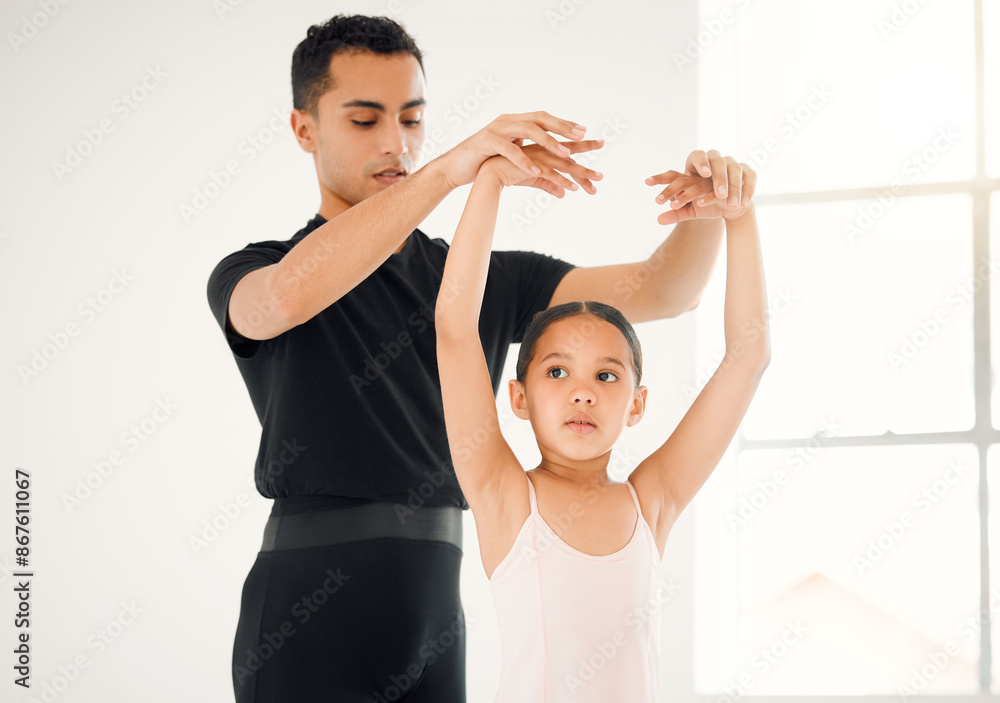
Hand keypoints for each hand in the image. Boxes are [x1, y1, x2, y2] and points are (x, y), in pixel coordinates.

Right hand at [440, 111, 595, 189]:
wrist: (456, 167)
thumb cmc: (485, 165)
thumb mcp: (517, 169)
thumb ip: (540, 175)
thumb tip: (564, 190)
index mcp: (516, 123)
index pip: (545, 120)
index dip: (564, 125)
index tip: (584, 132)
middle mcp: (509, 122)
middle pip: (541, 120)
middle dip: (562, 128)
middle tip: (582, 137)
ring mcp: (498, 130)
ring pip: (528, 131)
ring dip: (548, 142)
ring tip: (565, 154)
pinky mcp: (487, 142)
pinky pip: (509, 150)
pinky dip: (523, 161)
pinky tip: (536, 172)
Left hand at [645, 149, 756, 224]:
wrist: (735, 205)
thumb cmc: (710, 205)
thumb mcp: (691, 211)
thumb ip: (676, 214)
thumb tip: (658, 220)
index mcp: (689, 181)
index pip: (672, 176)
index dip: (660, 178)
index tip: (646, 182)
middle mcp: (699, 179)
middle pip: (681, 181)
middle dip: (669, 190)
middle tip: (657, 201)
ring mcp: (711, 184)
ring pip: (696, 186)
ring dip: (685, 196)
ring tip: (673, 205)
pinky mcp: (723, 191)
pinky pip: (714, 193)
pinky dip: (706, 198)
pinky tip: (699, 204)